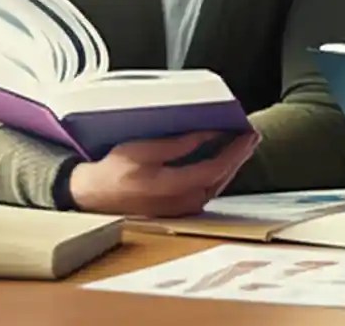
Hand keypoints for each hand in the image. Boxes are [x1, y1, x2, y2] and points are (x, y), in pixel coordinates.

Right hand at [69, 131, 257, 216]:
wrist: (92, 196)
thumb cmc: (114, 171)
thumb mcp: (145, 150)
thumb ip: (180, 145)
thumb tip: (210, 136)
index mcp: (173, 188)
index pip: (216, 168)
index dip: (236, 151)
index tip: (249, 134)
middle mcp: (183, 203)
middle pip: (222, 178)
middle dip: (239, 155)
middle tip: (252, 136)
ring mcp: (183, 210)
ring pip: (217, 185)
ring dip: (231, 164)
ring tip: (242, 145)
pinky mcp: (180, 210)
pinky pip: (208, 189)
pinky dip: (219, 173)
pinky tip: (224, 160)